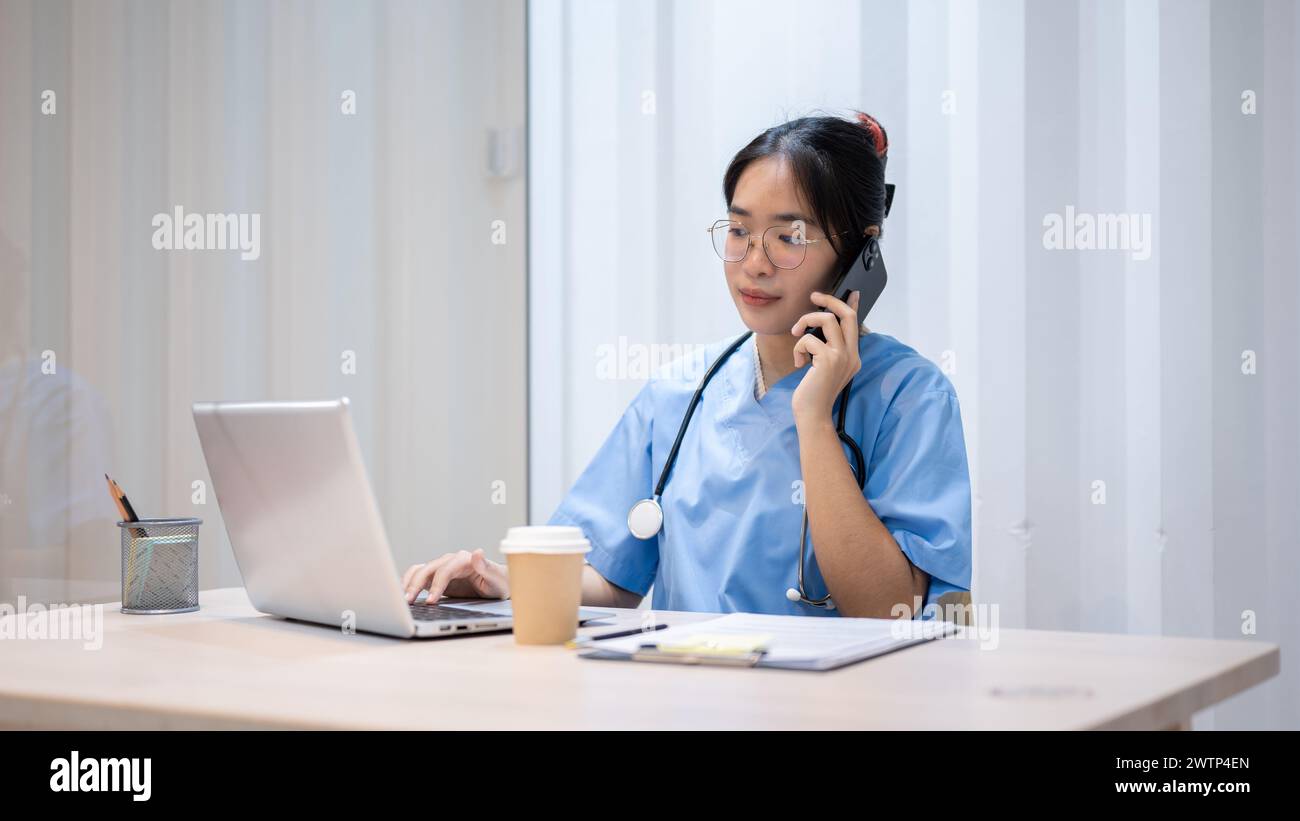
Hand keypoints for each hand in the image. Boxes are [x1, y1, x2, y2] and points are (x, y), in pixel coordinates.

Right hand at [401, 549, 508, 602]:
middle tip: (409, 601)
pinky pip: (419, 576)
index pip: (445, 570)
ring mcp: (442, 568)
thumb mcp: (497, 578)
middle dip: (417, 584)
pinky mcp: (437, 577)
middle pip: (428, 569)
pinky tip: (405, 595)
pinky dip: (409, 583)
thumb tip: (478, 552)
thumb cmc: (500, 582)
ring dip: (409, 583)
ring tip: (404, 599)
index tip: (431, 600)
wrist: (498, 585)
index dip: (437, 585)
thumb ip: (487, 567)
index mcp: (465, 559)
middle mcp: (451, 561)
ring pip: (420, 570)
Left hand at [790, 290, 861, 423]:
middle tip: (814, 297)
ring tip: (796, 334)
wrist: (812, 415)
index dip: (853, 305)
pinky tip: (799, 363)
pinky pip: (808, 339)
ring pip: (827, 320)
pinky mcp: (828, 360)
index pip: (855, 324)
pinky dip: (798, 347)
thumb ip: (826, 348)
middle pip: (846, 315)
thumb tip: (819, 328)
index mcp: (852, 356)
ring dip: (806, 321)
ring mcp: (842, 357)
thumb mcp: (823, 367)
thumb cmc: (813, 393)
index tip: (851, 292)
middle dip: (829, 301)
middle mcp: (851, 355)